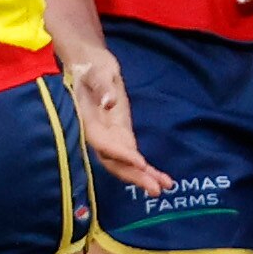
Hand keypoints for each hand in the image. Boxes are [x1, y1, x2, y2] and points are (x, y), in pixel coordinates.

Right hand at [62, 42, 165, 194]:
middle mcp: (98, 135)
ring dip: (142, 176)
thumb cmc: (92, 66)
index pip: (103, 143)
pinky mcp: (120, 135)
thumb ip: (102, 86)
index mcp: (88, 121)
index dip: (120, 154)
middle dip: (134, 175)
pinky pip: (131, 156)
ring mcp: (109, 137)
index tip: (140, 162)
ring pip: (123, 163)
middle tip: (155, 188)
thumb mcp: (98, 71)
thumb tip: (109, 103)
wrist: (90, 65)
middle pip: (114, 161)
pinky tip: (161, 178)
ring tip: (164, 187)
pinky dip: (145, 169)